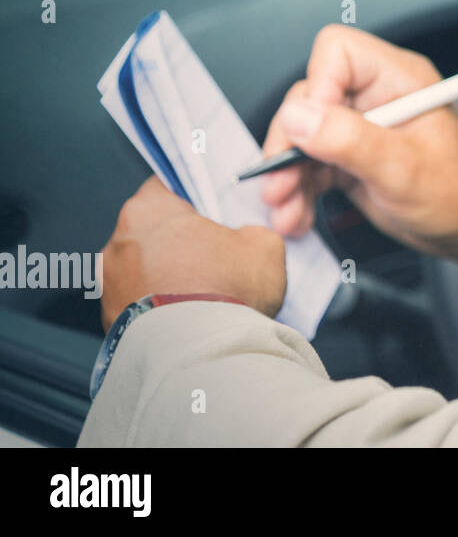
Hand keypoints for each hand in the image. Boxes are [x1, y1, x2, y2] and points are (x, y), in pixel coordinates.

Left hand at [101, 177, 285, 330]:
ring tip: (198, 297)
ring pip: (139, 271)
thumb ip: (251, 232)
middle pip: (150, 232)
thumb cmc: (225, 290)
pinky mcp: (108, 323)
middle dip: (175, 243)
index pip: (163, 188)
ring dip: (162, 278)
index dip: (189, 201)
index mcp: (148, 209)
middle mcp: (118, 243)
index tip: (206, 215)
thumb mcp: (264, 245)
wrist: (202, 353)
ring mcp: (107, 285)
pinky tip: (185, 320)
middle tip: (210, 259)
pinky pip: (135, 306)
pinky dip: (155, 310)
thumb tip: (246, 241)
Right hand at [259, 25, 457, 253]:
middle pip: (310, 96)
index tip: (311, 132)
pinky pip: (310, 163)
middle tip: (280, 182)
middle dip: (290, 142)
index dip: (318, 87)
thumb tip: (298, 116)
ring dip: (287, 173)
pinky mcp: (352, 157)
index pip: (338, 52)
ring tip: (286, 210)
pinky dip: (298, 190)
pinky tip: (297, 216)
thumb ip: (351, 141)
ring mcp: (363, 127)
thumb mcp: (405, 169)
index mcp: (400, 79)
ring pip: (303, 134)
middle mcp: (378, 96)